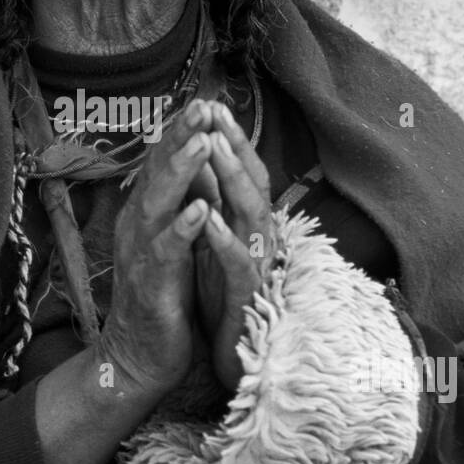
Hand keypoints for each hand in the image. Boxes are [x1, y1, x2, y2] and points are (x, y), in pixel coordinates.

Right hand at [97, 102, 212, 405]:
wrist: (138, 360)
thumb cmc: (163, 299)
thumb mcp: (171, 242)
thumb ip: (178, 203)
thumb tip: (195, 161)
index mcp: (146, 215)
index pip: (163, 163)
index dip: (182, 131)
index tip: (205, 98)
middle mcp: (138, 227)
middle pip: (157, 172)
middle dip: (180, 137)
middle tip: (202, 104)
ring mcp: (142, 254)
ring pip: (159, 204)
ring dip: (181, 172)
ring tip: (202, 142)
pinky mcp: (153, 286)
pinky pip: (167, 252)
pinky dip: (183, 229)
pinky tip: (201, 210)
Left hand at [189, 100, 275, 391]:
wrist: (229, 359)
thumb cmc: (223, 300)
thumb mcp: (216, 244)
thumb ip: (215, 205)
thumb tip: (205, 164)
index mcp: (248, 225)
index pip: (244, 173)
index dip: (231, 139)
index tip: (210, 105)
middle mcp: (258, 238)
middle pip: (253, 183)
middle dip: (234, 145)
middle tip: (215, 111)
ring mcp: (255, 265)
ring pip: (249, 213)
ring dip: (230, 178)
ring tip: (212, 146)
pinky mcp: (246, 295)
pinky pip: (235, 261)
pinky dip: (220, 237)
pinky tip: (205, 216)